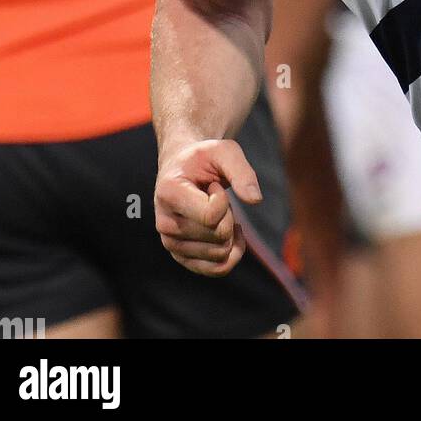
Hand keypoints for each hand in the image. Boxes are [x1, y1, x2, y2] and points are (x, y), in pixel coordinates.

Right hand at [154, 137, 261, 276]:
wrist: (183, 169)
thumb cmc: (204, 159)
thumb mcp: (224, 151)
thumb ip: (241, 171)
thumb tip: (255, 200)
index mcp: (169, 193)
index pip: (211, 216)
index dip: (224, 200)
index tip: (214, 185)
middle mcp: (164, 223)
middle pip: (218, 236)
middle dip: (228, 215)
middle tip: (215, 198)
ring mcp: (171, 244)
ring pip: (220, 254)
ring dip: (230, 232)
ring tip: (217, 212)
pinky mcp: (182, 257)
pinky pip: (218, 269)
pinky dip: (233, 253)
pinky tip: (230, 232)